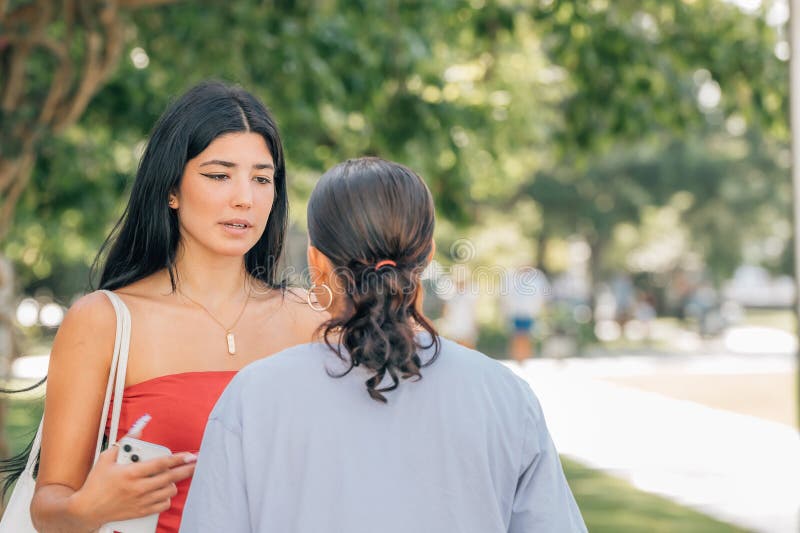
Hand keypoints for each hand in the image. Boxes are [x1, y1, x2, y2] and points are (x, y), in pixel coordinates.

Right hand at [68, 446, 196, 527]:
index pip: (161, 464)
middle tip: (196, 464)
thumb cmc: (96, 483)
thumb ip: (125, 443)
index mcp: (131, 473)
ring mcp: (141, 501)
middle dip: (186, 470)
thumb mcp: (106, 458)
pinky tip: (165, 491)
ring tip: (175, 477)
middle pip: (170, 478)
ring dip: (174, 483)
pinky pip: (163, 505)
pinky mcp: (141, 512)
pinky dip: (167, 498)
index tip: (190, 455)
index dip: (178, 459)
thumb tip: (139, 429)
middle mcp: (138, 488)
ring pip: (169, 491)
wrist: (87, 509)